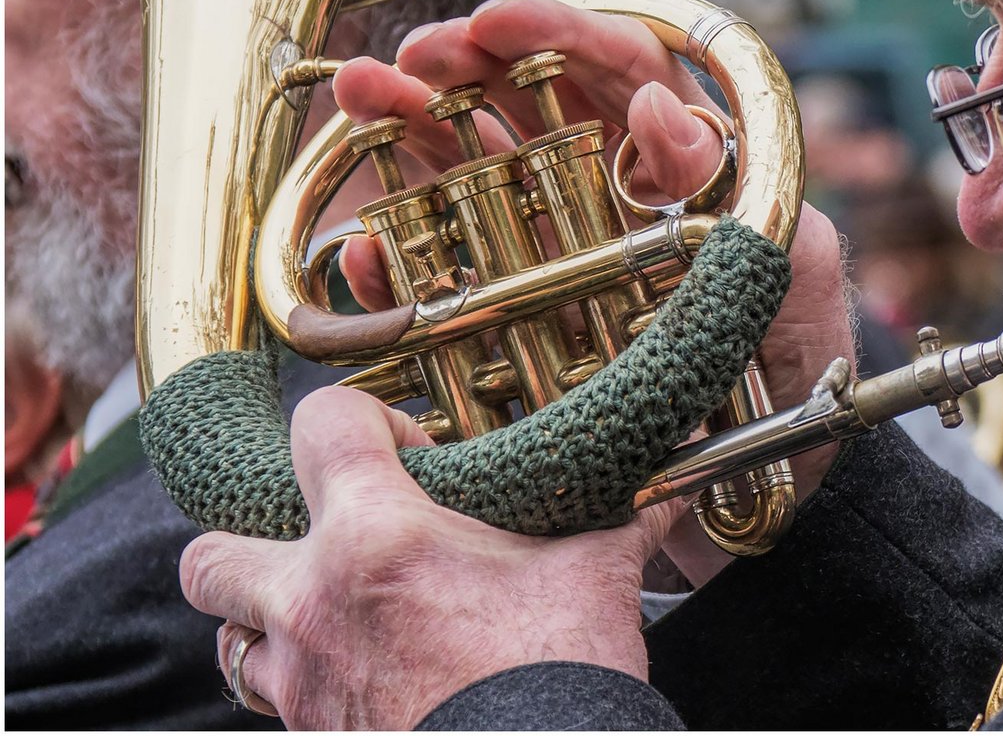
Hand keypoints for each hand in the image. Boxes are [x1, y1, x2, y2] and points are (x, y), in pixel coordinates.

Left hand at [181, 385, 682, 729]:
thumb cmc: (556, 673)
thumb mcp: (594, 574)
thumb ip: (623, 518)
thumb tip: (671, 487)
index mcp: (376, 536)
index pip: (321, 424)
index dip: (358, 419)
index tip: (405, 444)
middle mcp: (314, 601)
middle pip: (213, 553)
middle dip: (247, 538)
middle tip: (317, 535)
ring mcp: (304, 680)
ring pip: (228, 637)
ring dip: (264, 619)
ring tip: (326, 610)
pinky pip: (274, 703)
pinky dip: (301, 681)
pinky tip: (357, 673)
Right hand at [331, 0, 856, 583]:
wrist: (765, 493)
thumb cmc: (793, 377)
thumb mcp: (791, 279)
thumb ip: (737, 192)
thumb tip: (658, 104)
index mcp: (686, 170)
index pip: (624, 72)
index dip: (560, 34)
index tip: (494, 22)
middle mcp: (614, 199)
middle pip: (532, 105)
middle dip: (467, 65)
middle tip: (414, 53)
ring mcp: (560, 256)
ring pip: (477, 171)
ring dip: (412, 129)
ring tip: (361, 94)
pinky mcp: (519, 321)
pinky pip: (450, 277)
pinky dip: (402, 260)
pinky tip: (368, 249)